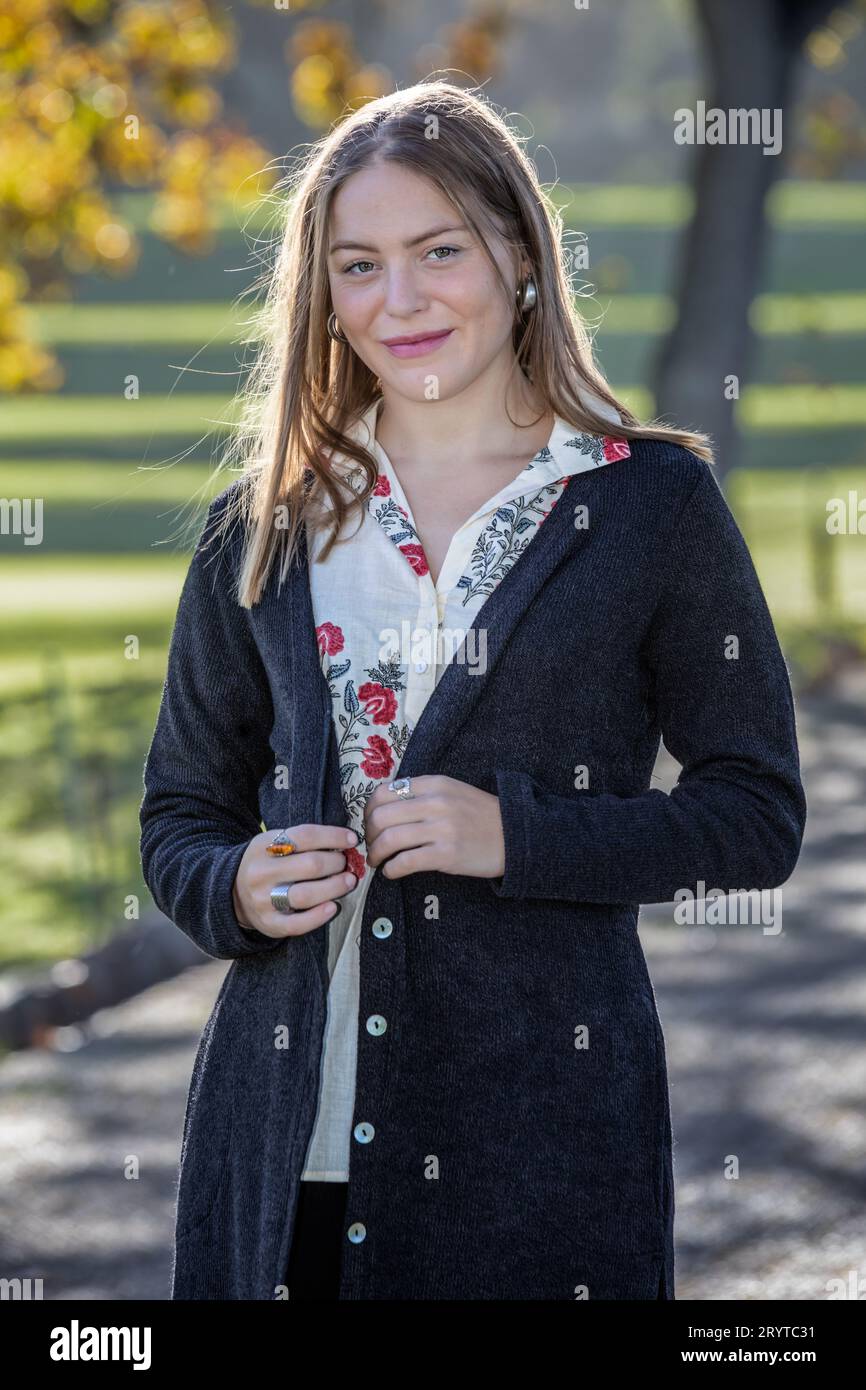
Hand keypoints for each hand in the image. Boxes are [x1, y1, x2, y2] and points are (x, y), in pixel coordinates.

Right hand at [232, 824, 359, 937]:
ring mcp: (263, 900)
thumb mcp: (274, 843)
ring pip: (306, 895)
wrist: (232, 894)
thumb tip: (345, 842)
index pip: (305, 836)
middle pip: (310, 865)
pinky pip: (298, 924)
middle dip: (336, 863)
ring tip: (348, 881)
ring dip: (335, 887)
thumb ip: (303, 841)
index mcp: (264, 846)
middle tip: (346, 864)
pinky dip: (319, 916)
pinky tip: (334, 907)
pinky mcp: (269, 924)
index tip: (352, 840)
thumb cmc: (267, 864)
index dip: (333, 836)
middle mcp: (261, 872)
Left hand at [363, 774, 504, 880]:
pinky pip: (405, 862)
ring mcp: (441, 829)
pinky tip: (392, 872)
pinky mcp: (447, 854)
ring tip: (377, 862)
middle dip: (368, 835)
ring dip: (375, 854)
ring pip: (389, 839)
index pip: (383, 793)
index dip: (368, 811)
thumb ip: (421, 793)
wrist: (514, 836)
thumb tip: (384, 806)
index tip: (370, 825)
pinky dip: (391, 869)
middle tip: (370, 846)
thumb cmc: (480, 816)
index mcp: (434, 784)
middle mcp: (435, 803)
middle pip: (381, 817)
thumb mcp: (452, 791)